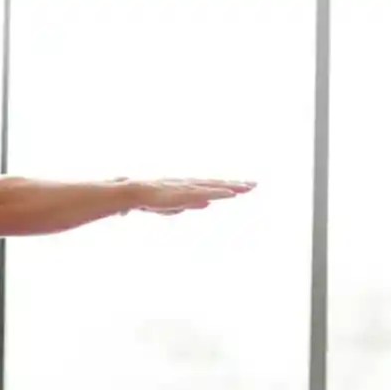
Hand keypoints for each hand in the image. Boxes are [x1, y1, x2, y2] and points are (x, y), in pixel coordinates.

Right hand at [120, 178, 256, 215]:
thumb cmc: (151, 200)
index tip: (244, 186)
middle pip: (219, 184)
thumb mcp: (176, 205)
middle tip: (255, 184)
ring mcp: (190, 188)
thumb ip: (191, 203)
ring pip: (216, 187)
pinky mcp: (186, 193)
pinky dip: (221, 192)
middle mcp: (193, 184)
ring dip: (233, 187)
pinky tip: (232, 194)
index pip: (214, 186)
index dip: (229, 186)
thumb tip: (207, 204)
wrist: (135, 192)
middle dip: (237, 184)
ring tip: (248, 188)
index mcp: (190, 187)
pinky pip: (208, 192)